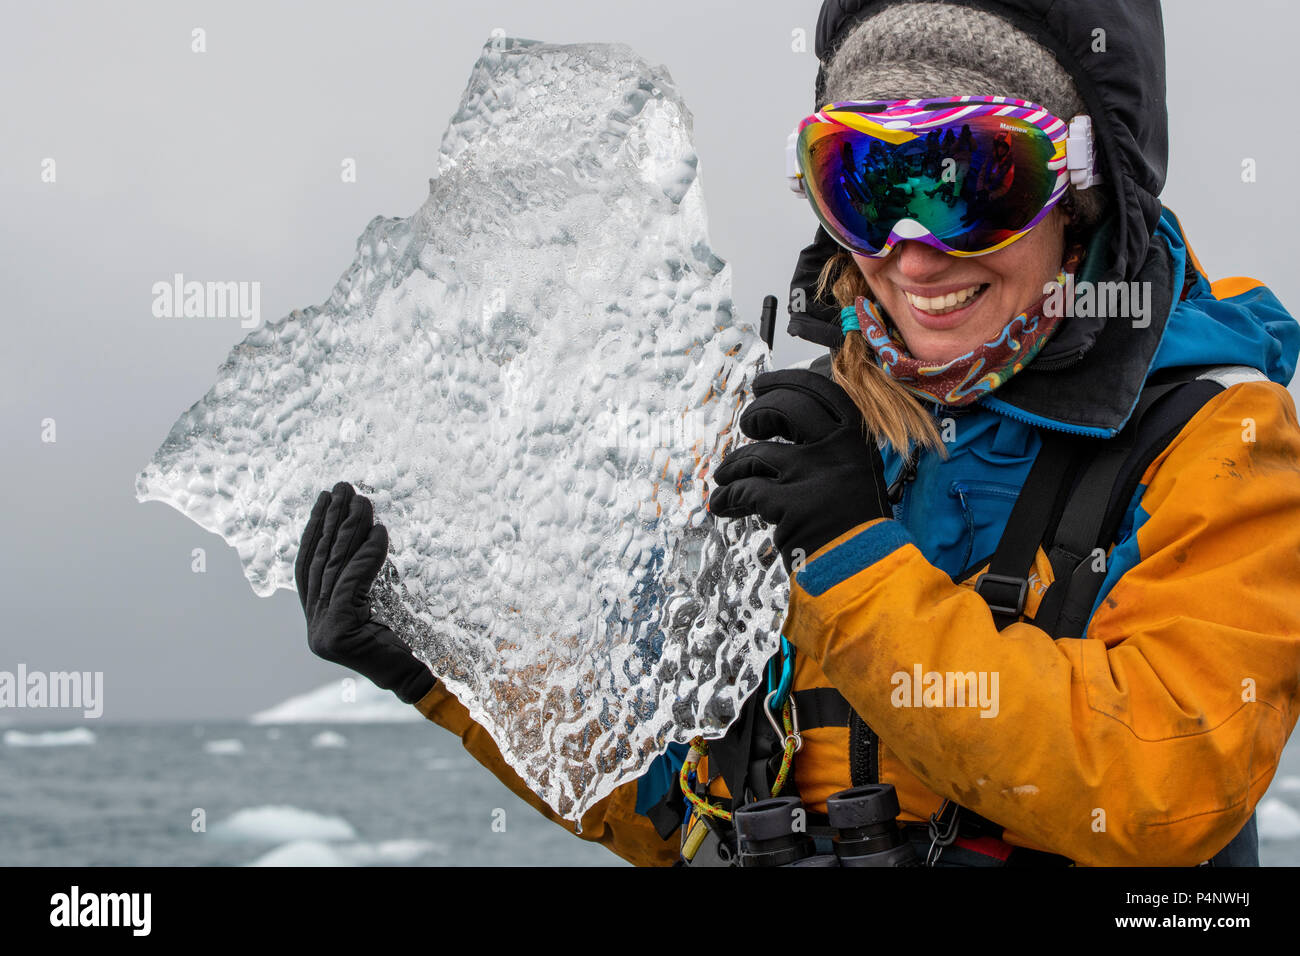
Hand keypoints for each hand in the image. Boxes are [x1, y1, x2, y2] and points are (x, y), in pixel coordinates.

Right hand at [296, 481, 434, 704]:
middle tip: (343, 486)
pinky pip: (353, 582)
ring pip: (335, 568)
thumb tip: (368, 532)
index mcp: (318, 618)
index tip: (326, 499)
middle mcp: (314, 625)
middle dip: (331, 520)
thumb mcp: (380, 605)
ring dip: (348, 529)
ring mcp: (322, 631)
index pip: (311, 565)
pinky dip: (367, 555)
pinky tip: (379, 531)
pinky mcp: (337, 633)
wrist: (418, 681)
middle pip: (321, 561)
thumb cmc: (407, 644)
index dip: (316, 530)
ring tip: (360, 499)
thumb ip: (362, 580)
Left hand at [709, 369, 891, 572]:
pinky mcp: (791, 505)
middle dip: (758, 413)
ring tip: (724, 477)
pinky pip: (745, 490)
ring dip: (732, 465)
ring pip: (756, 454)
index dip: (785, 381)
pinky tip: (722, 505)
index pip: (820, 391)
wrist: (865, 570)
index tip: (761, 385)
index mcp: (856, 439)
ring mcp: (814, 475)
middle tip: (749, 427)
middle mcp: (838, 450)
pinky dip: (728, 497)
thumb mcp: (853, 474)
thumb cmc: (854, 525)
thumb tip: (780, 422)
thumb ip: (827, 448)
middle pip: (786, 407)